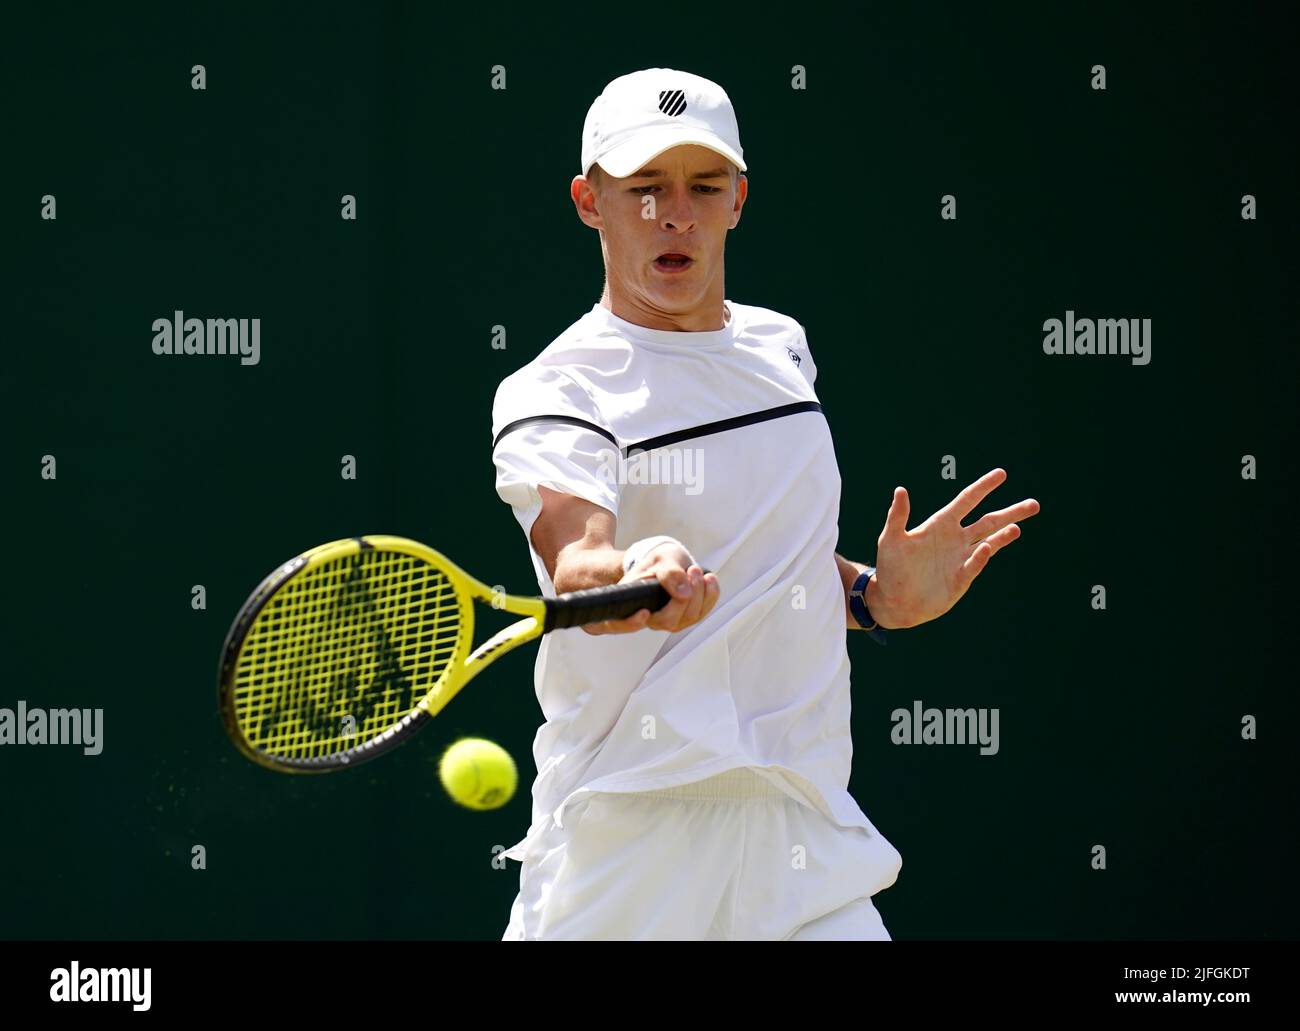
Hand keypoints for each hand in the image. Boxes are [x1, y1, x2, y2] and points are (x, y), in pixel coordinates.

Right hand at [582, 543, 720, 635]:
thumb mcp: (661, 559)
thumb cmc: (659, 560)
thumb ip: (669, 573)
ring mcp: (669, 621)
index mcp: (631, 602)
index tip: (644, 612)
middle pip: (668, 620)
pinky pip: (703, 612)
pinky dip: (711, 595)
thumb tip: (683, 593)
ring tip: (696, 570)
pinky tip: (709, 579)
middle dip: (685, 596)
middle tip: (691, 571)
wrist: (670, 561)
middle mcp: (649, 617)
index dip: (631, 623)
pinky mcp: (687, 618)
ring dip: (700, 592)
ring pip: (689, 617)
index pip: (621, 624)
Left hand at [869, 468, 1039, 628]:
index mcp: (940, 524)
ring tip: (1018, 526)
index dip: (984, 487)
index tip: (1002, 474)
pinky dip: (980, 556)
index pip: (967, 500)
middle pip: (988, 521)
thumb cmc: (890, 567)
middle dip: (1010, 512)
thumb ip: (898, 516)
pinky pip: (974, 565)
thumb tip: (900, 490)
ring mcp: (960, 559)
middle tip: (1033, 504)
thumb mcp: (891, 539)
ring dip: (1004, 534)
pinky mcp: (961, 579)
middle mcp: (955, 539)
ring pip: (989, 542)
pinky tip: (988, 547)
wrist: (893, 600)